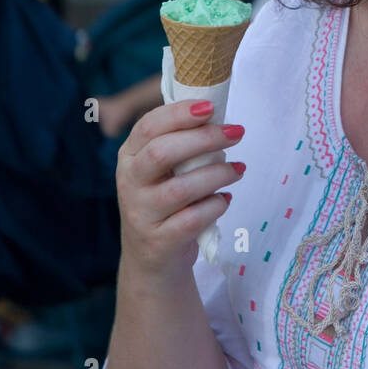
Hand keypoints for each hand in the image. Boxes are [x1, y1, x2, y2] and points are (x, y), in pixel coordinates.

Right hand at [115, 101, 244, 286]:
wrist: (151, 261)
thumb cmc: (164, 204)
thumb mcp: (161, 171)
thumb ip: (180, 145)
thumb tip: (219, 119)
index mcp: (129, 157)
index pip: (148, 126)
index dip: (179, 114)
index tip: (211, 107)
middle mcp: (129, 183)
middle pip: (162, 152)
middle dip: (204, 139)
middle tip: (235, 133)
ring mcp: (141, 214)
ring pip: (180, 188)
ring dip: (216, 174)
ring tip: (238, 169)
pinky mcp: (159, 241)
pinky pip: (193, 219)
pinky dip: (215, 206)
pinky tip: (225, 200)